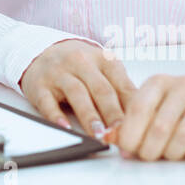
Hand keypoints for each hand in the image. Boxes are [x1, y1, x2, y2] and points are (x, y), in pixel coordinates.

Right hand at [20, 38, 136, 134]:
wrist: (42, 50)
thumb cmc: (80, 65)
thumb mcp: (103, 69)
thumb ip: (122, 89)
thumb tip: (146, 114)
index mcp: (102, 59)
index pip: (119, 83)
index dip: (131, 105)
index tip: (139, 124)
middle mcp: (80, 62)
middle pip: (100, 89)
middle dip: (112, 113)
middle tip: (122, 134)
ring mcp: (58, 72)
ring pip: (77, 94)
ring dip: (89, 116)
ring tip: (99, 134)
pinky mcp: (39, 84)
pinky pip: (47, 100)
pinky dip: (56, 115)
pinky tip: (65, 127)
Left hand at [101, 74, 184, 161]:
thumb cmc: (179, 108)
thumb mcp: (153, 108)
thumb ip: (129, 122)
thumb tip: (109, 137)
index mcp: (160, 81)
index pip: (139, 108)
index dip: (130, 133)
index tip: (127, 150)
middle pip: (160, 126)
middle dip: (150, 149)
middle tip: (148, 157)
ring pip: (184, 136)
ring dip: (173, 154)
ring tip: (170, 155)